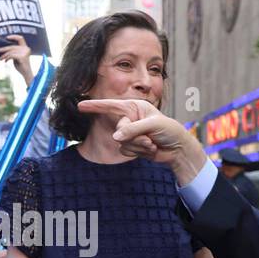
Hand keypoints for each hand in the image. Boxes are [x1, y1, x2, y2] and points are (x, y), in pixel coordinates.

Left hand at [0, 34, 33, 81]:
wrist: (26, 74)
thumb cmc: (21, 66)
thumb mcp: (16, 57)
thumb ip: (12, 52)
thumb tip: (2, 49)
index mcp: (25, 47)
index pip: (20, 38)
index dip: (14, 36)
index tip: (6, 37)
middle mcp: (26, 49)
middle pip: (12, 46)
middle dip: (3, 49)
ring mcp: (24, 52)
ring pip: (11, 51)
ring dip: (4, 55)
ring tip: (0, 59)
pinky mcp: (22, 57)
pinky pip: (11, 55)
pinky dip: (7, 58)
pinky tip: (5, 61)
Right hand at [87, 99, 206, 185]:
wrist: (178, 149)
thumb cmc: (170, 130)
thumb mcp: (153, 125)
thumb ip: (133, 129)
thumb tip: (116, 137)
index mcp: (135, 107)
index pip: (111, 105)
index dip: (95, 106)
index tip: (80, 105)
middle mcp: (131, 119)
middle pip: (119, 129)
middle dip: (134, 136)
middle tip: (149, 139)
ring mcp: (130, 133)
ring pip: (122, 142)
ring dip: (139, 146)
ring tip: (152, 144)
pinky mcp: (132, 146)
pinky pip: (126, 150)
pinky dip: (139, 152)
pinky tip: (151, 149)